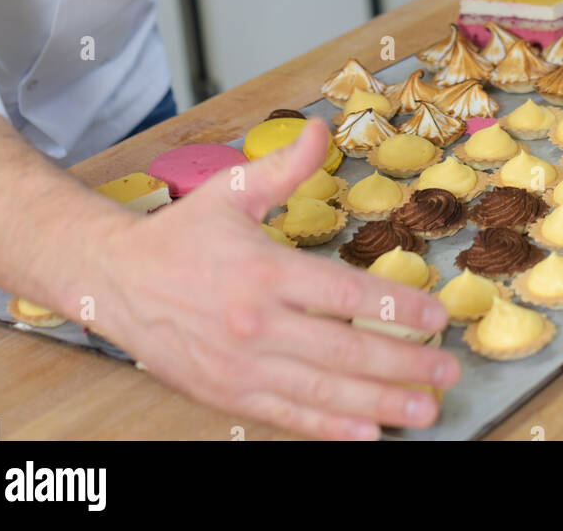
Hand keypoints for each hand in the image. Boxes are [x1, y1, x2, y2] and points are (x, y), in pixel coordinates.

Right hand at [92, 120, 459, 439]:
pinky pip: (287, 415)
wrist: (117, 281)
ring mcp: (241, 365)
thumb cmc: (179, 236)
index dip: (397, 308)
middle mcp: (256, 323)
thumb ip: (284, 165)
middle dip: (403, 364)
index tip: (436, 316)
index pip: (345, 296)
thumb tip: (322, 130)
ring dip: (380, 404)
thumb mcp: (230, 190)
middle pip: (345, 352)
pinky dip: (330, 428)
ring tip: (423, 410)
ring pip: (323, 392)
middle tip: (445, 371)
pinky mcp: (227, 393)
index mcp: (263, 270)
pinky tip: (366, 432)